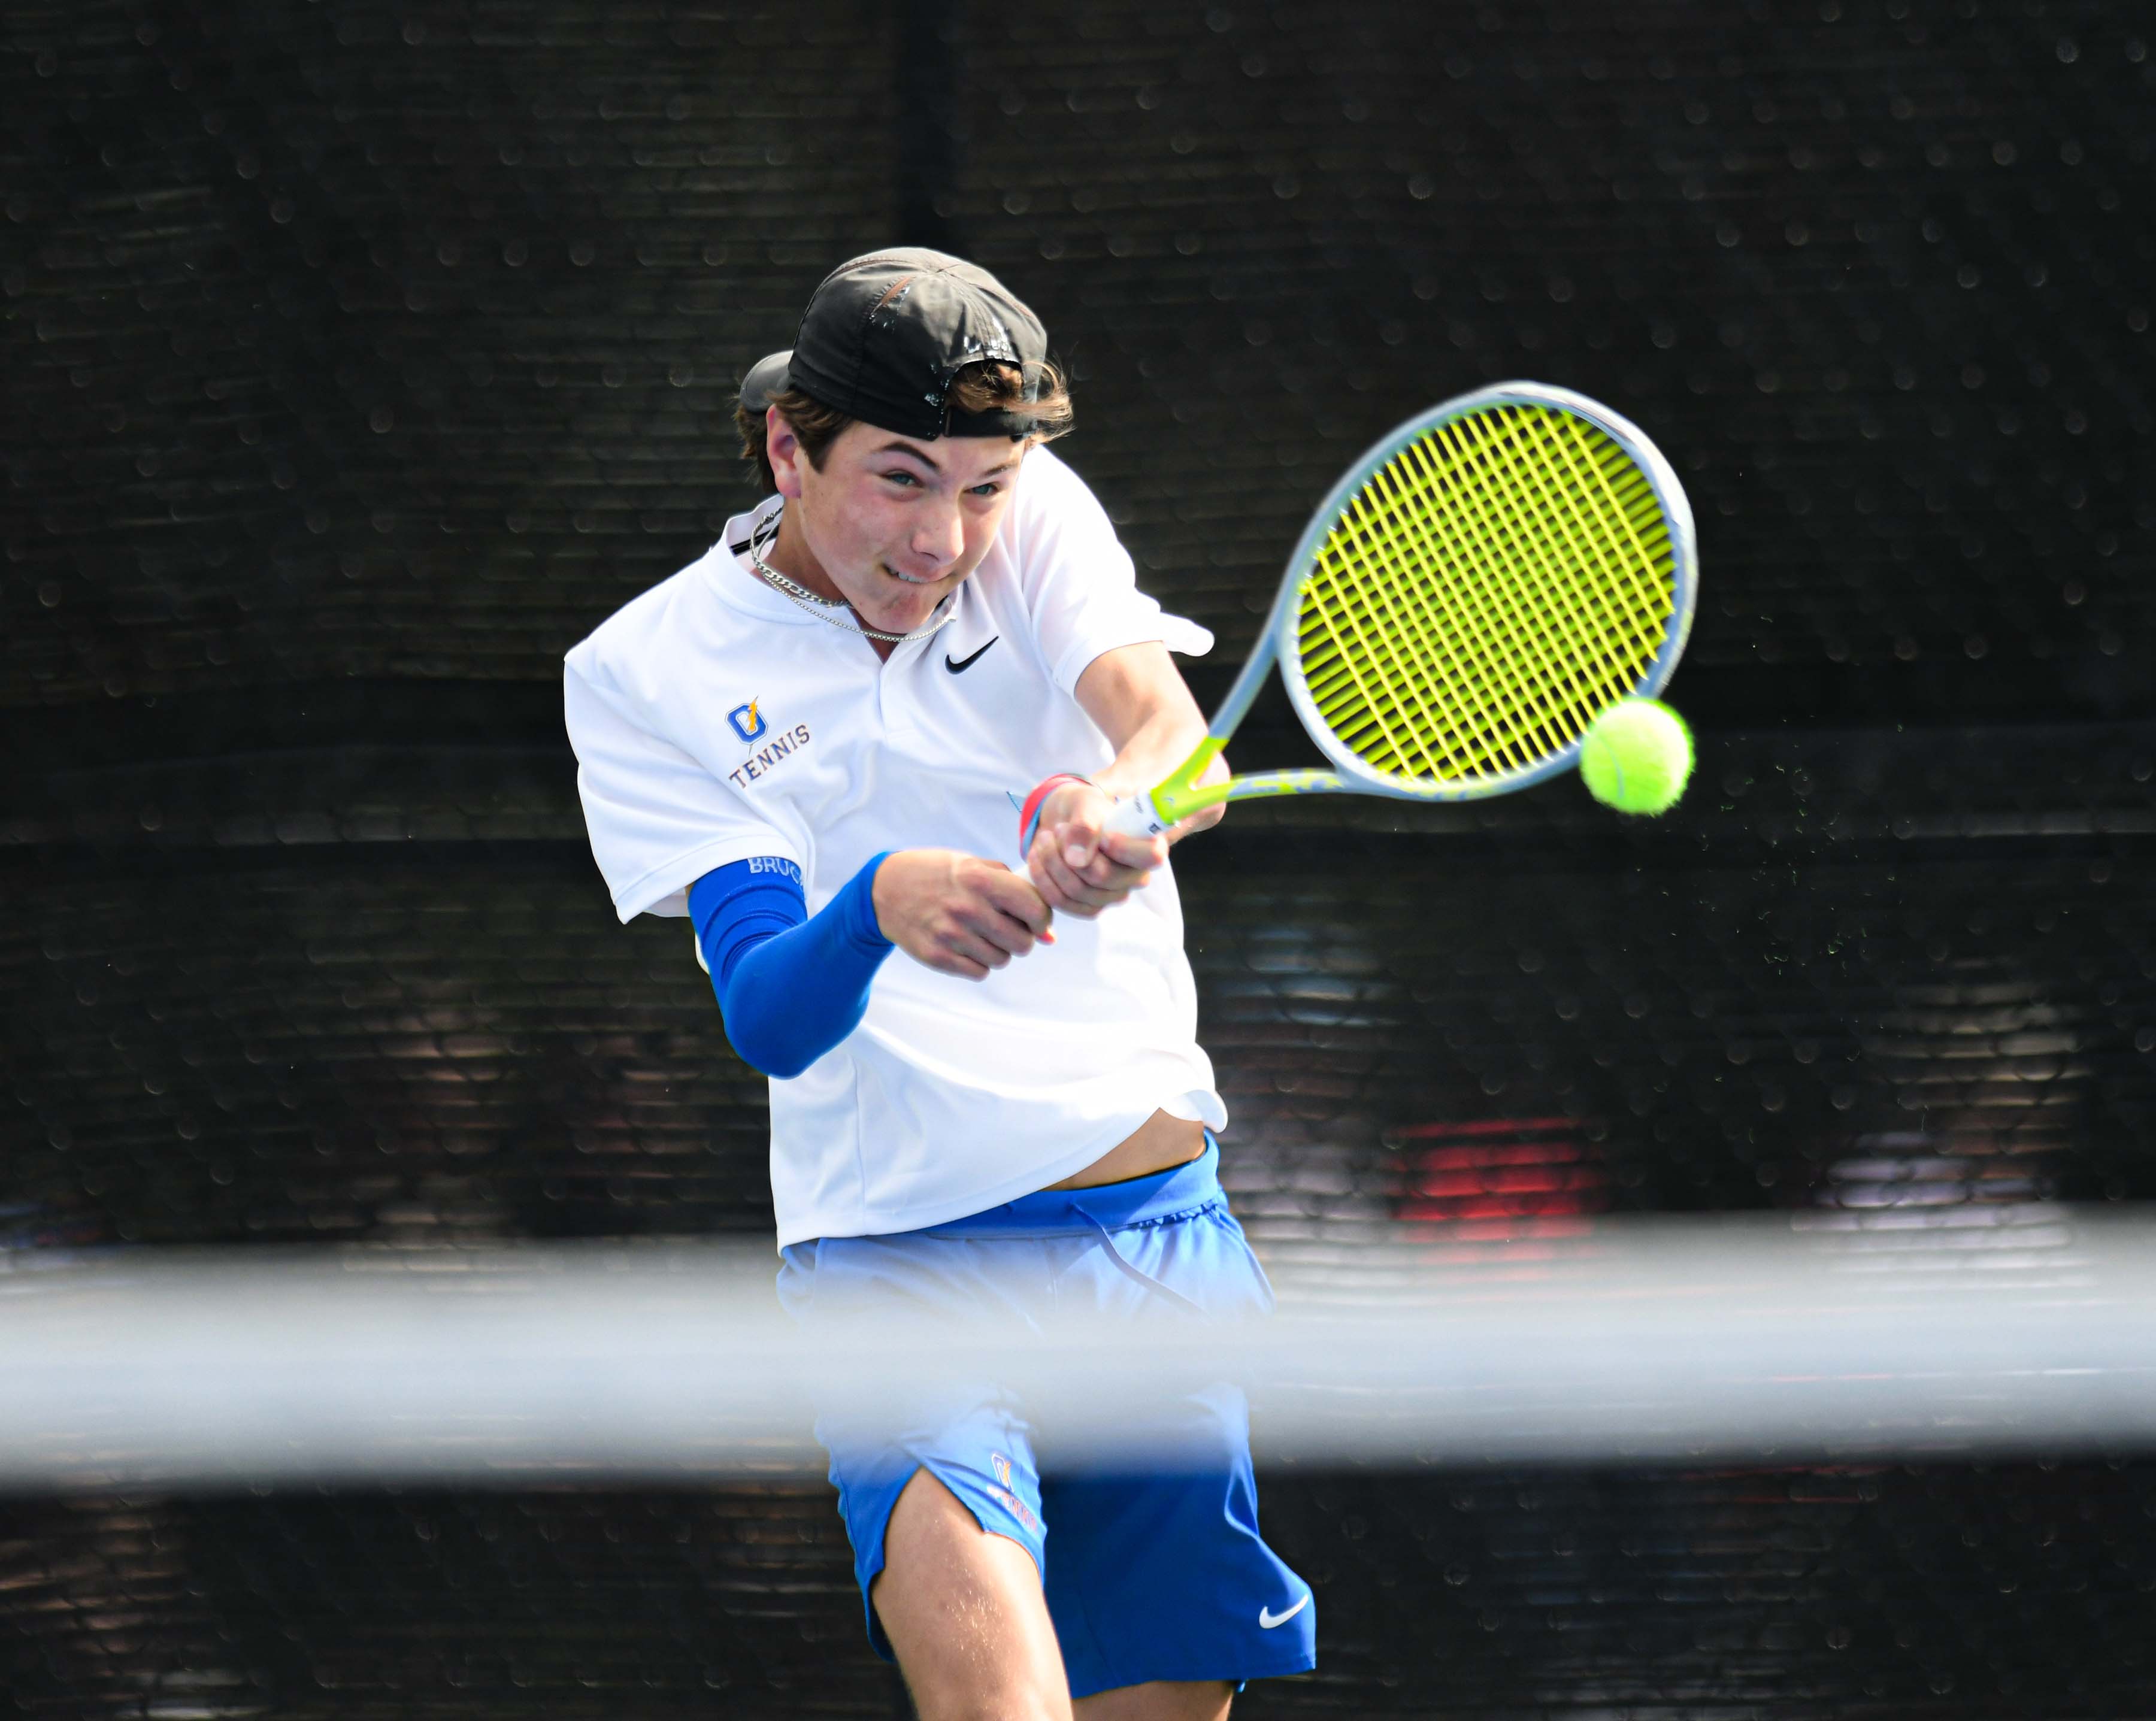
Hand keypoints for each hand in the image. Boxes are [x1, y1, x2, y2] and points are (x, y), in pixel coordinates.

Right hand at [872, 849, 1053, 980]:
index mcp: (980, 879)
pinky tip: (968, 945)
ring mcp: (950, 935)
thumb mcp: (974, 864)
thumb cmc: (939, 874)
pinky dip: (979, 963)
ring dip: (999, 951)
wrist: (885, 889)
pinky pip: (979, 971)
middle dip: (1022, 938)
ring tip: (983, 934)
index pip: (1035, 909)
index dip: (1042, 919)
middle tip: (1008, 929)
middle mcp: (967, 908)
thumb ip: (1015, 889)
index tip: (1035, 920)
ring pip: (1002, 960)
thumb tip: (1049, 934)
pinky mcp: (937, 956)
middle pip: (1022, 943)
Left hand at [1026, 782, 1168, 917]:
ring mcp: (1113, 895)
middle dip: (1068, 851)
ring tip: (1044, 838)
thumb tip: (1077, 860)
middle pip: (1102, 876)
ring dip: (1051, 863)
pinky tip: (1037, 857)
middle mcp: (1134, 877)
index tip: (1101, 834)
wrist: (1066, 824)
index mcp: (1147, 847)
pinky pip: (1063, 903)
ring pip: (1078, 891)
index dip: (1124, 848)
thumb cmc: (1085, 811)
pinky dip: (1044, 879)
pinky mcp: (1090, 906)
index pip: (1151, 856)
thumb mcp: (1085, 804)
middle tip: (1056, 829)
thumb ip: (1084, 825)